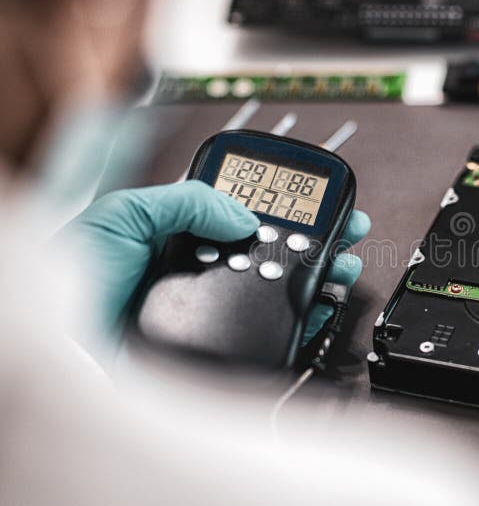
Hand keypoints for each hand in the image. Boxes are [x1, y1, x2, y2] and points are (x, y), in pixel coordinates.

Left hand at [60, 180, 370, 340]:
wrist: (67, 347)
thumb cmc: (76, 279)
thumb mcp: (122, 217)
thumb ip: (183, 201)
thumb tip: (241, 214)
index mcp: (179, 230)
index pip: (242, 209)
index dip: (282, 200)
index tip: (313, 194)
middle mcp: (203, 267)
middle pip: (272, 247)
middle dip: (317, 235)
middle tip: (347, 227)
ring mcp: (215, 303)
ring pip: (280, 285)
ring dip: (320, 271)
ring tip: (343, 261)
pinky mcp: (223, 337)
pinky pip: (273, 323)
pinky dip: (305, 313)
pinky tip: (322, 299)